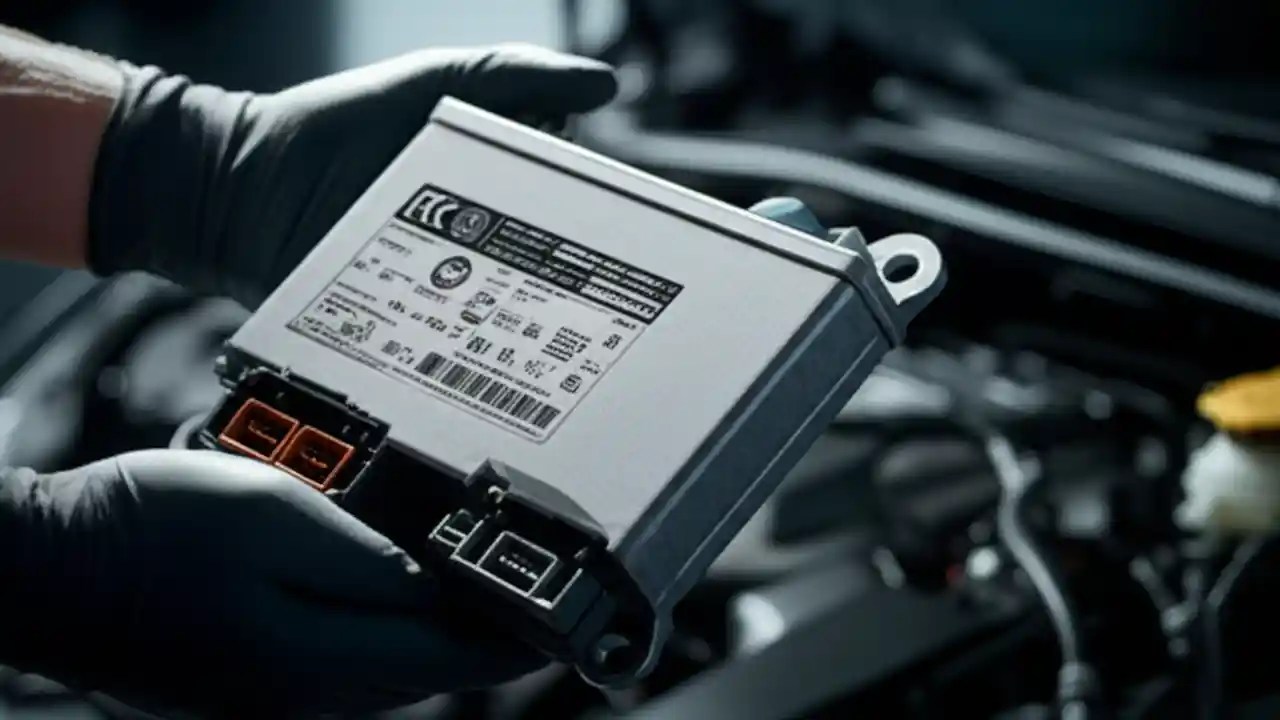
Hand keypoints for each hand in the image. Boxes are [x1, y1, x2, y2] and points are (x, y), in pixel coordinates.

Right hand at [0, 450, 539, 717]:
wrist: (56, 564)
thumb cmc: (153, 529)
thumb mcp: (271, 515)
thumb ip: (362, 556)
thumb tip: (434, 584)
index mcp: (316, 655)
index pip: (448, 658)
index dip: (514, 641)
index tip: (564, 626)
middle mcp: (302, 689)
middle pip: (423, 672)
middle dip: (484, 645)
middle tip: (532, 606)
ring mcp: (274, 691)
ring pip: (388, 673)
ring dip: (438, 643)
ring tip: (481, 604)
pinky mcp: (252, 678)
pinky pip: (346, 667)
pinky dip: (388, 640)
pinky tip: (396, 605)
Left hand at [88, 45, 617, 308]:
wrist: (236, 183)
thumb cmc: (336, 125)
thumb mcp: (432, 83)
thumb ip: (513, 74)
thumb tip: (605, 86)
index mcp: (490, 184)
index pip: (565, 206)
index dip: (606, 224)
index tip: (647, 243)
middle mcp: (473, 239)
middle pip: (544, 270)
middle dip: (581, 288)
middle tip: (622, 307)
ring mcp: (439, 287)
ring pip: (502, 313)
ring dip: (533, 326)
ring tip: (575, 340)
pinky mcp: (403, 326)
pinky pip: (446, 345)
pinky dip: (470, 355)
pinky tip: (501, 361)